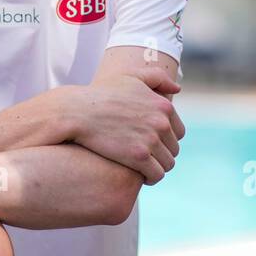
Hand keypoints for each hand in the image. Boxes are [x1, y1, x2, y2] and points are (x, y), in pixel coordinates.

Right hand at [68, 71, 184, 184]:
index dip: (165, 141)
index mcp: (163, 105)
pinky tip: (140, 177)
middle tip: (144, 159)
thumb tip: (177, 89)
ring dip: (156, 168)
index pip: (178, 132)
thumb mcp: (131, 77)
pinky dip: (151, 178)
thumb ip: (157, 78)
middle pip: (173, 149)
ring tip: (142, 169)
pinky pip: (156, 174)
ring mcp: (151, 139)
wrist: (77, 112)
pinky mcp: (139, 156)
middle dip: (160, 155)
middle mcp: (161, 122)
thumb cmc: (101, 94)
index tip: (151, 145)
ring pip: (167, 164)